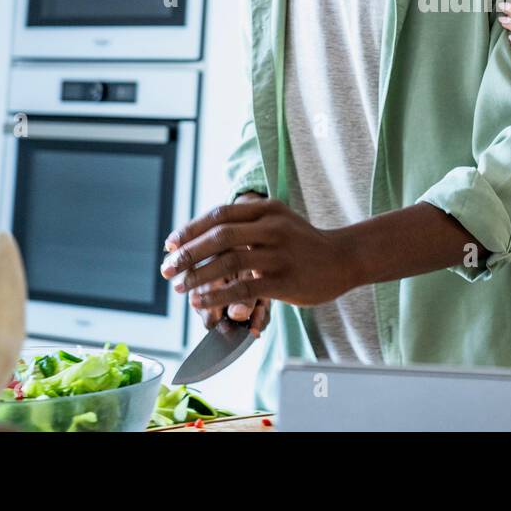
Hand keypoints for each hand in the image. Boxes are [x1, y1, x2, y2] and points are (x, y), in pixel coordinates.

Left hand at [161, 195, 358, 308]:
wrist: (344, 258)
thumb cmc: (303, 243)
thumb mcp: (278, 220)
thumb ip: (246, 224)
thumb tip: (200, 236)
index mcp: (267, 208)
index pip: (219, 214)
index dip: (191, 230)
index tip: (170, 245)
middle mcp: (273, 227)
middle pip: (220, 236)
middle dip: (187, 253)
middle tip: (166, 269)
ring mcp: (280, 254)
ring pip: (228, 262)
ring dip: (198, 276)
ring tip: (180, 287)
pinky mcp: (285, 280)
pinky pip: (243, 288)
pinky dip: (217, 295)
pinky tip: (200, 302)